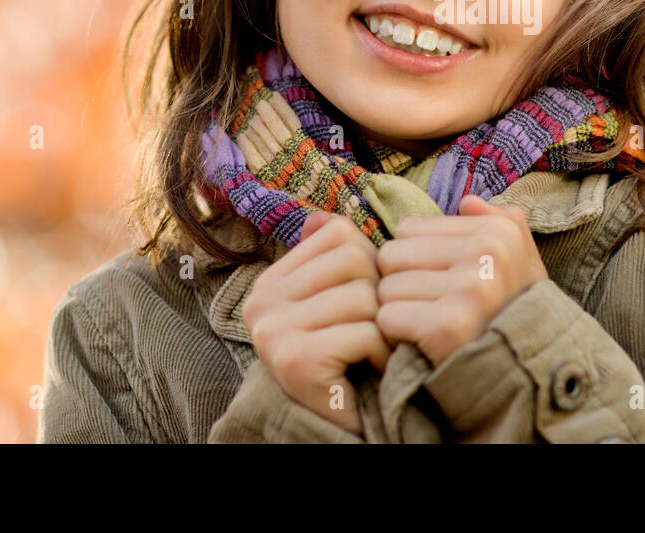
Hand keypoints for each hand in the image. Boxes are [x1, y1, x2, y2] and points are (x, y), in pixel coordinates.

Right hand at [241, 210, 391, 435]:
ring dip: (383, 328)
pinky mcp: (295, 361)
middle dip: (379, 295)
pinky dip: (382, 353)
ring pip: (364, 296)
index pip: (338, 234)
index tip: (360, 306)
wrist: (338, 426)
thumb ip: (329, 259)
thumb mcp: (336, 303)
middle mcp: (260, 303)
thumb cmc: (347, 360)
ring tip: (371, 351)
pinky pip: (367, 332)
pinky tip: (370, 369)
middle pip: (355, 260)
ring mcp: (273, 332)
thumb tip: (321, 218)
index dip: (368, 266)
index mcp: (269, 282)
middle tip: (371, 331)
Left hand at [375, 195, 548, 366]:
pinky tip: (421, 344)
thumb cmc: (511, 314)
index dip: (414, 260)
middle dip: (399, 284)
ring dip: (398, 312)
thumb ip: (500, 224)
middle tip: (426, 309)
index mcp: (499, 231)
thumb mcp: (521, 263)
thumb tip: (467, 201)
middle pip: (391, 255)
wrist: (526, 376)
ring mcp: (468, 289)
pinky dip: (396, 337)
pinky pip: (387, 318)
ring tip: (426, 327)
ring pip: (386, 288)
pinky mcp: (447, 326)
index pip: (408, 229)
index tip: (437, 285)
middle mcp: (487, 254)